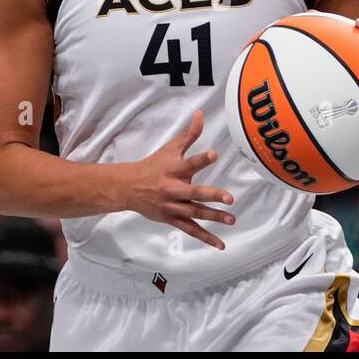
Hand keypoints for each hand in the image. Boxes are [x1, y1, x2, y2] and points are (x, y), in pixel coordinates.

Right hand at [123, 109, 234, 249]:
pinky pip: (190, 230)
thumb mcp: (170, 148)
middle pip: (193, 192)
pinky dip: (205, 238)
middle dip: (211, 195)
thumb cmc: (153, 165)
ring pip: (194, 213)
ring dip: (212, 217)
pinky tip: (220, 245)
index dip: (201, 159)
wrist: (128, 188)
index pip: (189, 162)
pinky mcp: (171, 219)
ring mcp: (172, 206)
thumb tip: (201, 113)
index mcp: (173, 169)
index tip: (214, 154)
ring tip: (231, 219)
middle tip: (229, 198)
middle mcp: (172, 188)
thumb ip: (189, 134)